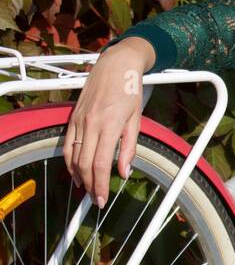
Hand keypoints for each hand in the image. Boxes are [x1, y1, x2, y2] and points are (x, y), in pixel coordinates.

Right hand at [63, 38, 154, 205]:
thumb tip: (124, 172)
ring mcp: (79, 120)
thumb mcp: (136, 119)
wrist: (115, 65)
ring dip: (78, 176)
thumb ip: (129, 147)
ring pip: (73, 156)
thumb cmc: (129, 90)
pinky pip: (68, 144)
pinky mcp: (73, 117)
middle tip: (96, 199)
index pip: (100, 163)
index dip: (100, 185)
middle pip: (84, 164)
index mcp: (109, 125)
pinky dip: (70, 161)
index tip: (103, 199)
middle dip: (90, 185)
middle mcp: (91, 123)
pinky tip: (76, 171)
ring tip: (86, 189)